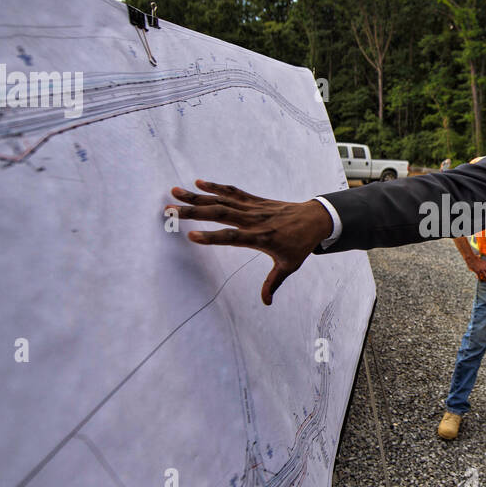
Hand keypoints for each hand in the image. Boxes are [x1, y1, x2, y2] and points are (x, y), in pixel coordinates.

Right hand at [168, 180, 332, 304]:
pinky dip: (215, 187)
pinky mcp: (255, 200)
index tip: (191, 236)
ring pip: (222, 200)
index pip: (231, 237)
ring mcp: (253, 208)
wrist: (315, 219)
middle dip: (193, 212)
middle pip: (219, 214)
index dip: (211, 237)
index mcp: (260, 237)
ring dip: (197, 196)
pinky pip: (233, 192)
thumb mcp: (289, 266)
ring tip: (175, 191)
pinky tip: (198, 183)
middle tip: (169, 210)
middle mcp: (253, 220)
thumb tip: (266, 302)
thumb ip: (273, 282)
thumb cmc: (300, 244)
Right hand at [466, 255, 485, 282]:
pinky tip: (481, 281)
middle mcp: (484, 267)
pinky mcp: (477, 271)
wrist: (470, 258)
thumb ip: (481, 260)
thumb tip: (480, 258)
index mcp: (485, 263)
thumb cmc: (474, 257)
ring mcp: (481, 269)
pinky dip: (480, 279)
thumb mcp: (479, 258)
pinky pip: (479, 276)